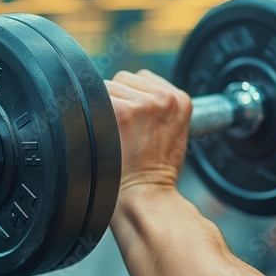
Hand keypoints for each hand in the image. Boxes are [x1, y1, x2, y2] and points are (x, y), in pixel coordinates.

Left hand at [106, 70, 192, 195]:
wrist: (147, 196)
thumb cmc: (155, 173)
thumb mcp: (172, 134)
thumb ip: (159, 109)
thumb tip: (133, 95)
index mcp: (180, 100)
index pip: (143, 79)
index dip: (133, 98)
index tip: (135, 122)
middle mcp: (164, 98)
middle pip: (124, 79)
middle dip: (120, 100)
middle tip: (125, 131)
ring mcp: (144, 103)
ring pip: (109, 86)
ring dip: (106, 106)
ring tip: (117, 135)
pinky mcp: (123, 111)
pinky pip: (95, 97)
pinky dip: (94, 115)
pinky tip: (105, 135)